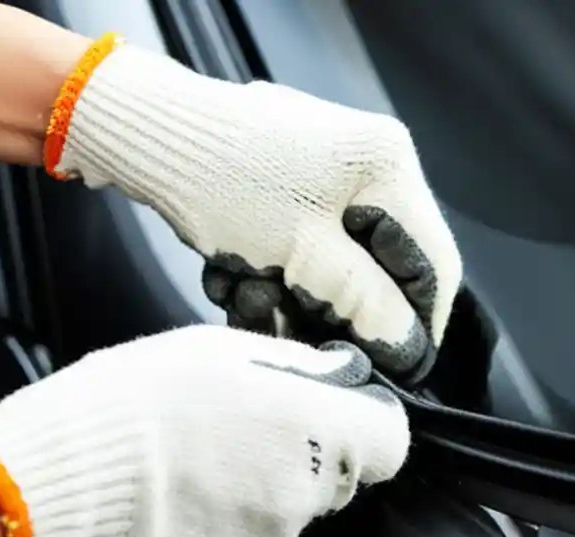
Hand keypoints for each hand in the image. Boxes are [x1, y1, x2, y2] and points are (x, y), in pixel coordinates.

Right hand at [0, 326, 408, 536]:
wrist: (63, 480)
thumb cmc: (136, 399)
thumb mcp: (222, 350)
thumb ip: (298, 365)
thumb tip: (341, 373)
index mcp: (315, 426)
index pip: (390, 440)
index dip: (365, 426)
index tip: (337, 416)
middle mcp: (308, 493)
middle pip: (335, 478)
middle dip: (303, 458)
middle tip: (239, 435)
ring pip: (289, 518)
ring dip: (259, 498)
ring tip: (195, 472)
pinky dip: (225, 535)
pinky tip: (181, 509)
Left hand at [51, 39, 461, 381]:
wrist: (141, 131)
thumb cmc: (225, 187)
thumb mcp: (305, 257)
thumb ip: (367, 306)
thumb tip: (410, 350)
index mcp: (388, 167)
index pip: (432, 265)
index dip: (419, 326)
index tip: (393, 367)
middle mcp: (367, 160)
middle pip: (379, 266)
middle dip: (334, 309)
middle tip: (293, 327)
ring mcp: (325, 166)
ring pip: (334, 262)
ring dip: (292, 295)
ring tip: (245, 294)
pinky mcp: (286, 178)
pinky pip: (301, 243)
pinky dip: (271, 270)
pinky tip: (230, 273)